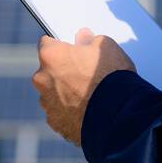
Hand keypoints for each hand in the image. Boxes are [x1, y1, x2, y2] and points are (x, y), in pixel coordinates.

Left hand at [32, 28, 135, 145]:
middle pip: (48, 70)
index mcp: (51, 56)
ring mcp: (48, 104)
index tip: (72, 49)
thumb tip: (83, 38)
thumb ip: (89, 40)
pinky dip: (70, 111)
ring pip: (53, 93)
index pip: (47, 43)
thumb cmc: (110, 77)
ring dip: (65, 92)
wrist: (118, 115)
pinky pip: (60, 113)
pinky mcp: (56, 124)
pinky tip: (88, 110)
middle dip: (62, 71)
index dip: (62, 45)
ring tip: (89, 94)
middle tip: (84, 73)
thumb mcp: (106, 46)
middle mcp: (43, 80)